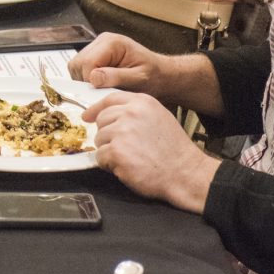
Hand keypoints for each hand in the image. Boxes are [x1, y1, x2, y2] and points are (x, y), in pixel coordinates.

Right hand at [67, 32, 169, 94]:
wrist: (161, 74)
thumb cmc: (154, 76)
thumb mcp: (139, 79)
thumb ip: (117, 77)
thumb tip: (93, 78)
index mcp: (113, 43)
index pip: (88, 62)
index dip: (91, 81)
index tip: (102, 93)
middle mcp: (102, 40)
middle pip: (78, 63)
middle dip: (87, 81)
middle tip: (103, 91)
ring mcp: (97, 46)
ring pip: (76, 66)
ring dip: (86, 81)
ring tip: (105, 88)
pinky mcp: (95, 54)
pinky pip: (80, 68)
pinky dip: (87, 79)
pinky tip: (103, 84)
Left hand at [83, 92, 219, 213]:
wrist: (186, 174)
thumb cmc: (174, 151)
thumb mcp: (159, 118)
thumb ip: (135, 112)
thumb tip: (110, 113)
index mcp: (142, 102)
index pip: (109, 99)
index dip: (96, 109)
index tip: (87, 116)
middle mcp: (130, 113)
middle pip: (101, 120)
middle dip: (108, 135)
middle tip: (125, 148)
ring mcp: (122, 132)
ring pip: (99, 139)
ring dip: (109, 151)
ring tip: (131, 158)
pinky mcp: (116, 151)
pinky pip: (100, 157)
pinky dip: (109, 165)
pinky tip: (127, 167)